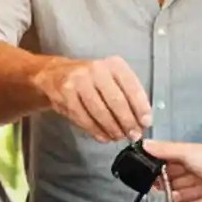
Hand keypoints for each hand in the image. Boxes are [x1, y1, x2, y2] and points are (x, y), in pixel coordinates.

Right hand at [31, 55, 151, 142]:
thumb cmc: (91, 80)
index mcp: (114, 64)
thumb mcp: (112, 79)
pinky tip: (104, 137)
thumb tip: (142, 121)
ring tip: (118, 137)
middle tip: (133, 135)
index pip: (132, 86)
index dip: (140, 107)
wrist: (55, 75)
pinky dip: (96, 131)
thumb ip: (127, 96)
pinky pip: (84, 118)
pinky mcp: (66, 95)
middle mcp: (97, 69)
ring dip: (112, 129)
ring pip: (100, 111)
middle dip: (127, 122)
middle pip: (116, 101)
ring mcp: (79, 81)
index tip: (146, 123)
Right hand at [142, 140, 201, 201]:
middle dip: (163, 181)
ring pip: (179, 195)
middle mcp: (199, 174)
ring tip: (164, 194)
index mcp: (196, 157)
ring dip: (170, 195)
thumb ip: (167, 150)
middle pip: (174, 179)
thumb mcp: (190, 151)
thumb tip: (146, 144)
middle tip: (155, 183)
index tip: (147, 168)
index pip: (172, 161)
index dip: (159, 165)